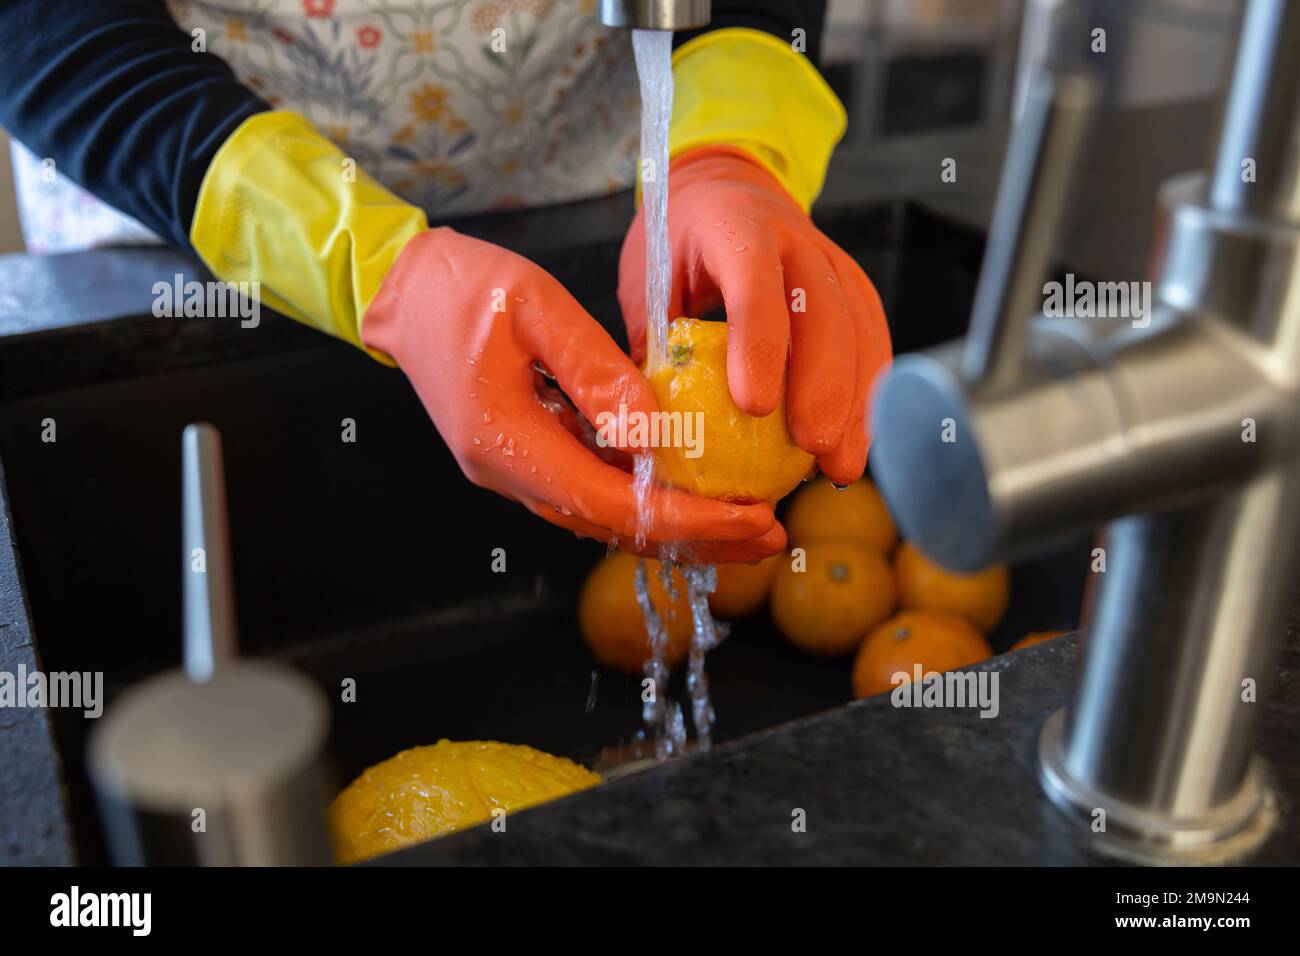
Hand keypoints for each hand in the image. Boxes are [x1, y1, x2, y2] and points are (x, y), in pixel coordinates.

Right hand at [362, 227, 786, 561]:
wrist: (400, 294)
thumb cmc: (464, 288)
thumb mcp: (535, 306)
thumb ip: (595, 370)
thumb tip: (657, 432)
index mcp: (508, 442)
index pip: (612, 503)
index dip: (687, 519)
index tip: (750, 518)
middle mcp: (510, 474)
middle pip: (615, 528)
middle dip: (697, 539)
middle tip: (771, 535)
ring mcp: (515, 473)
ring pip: (607, 520)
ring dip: (678, 527)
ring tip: (747, 524)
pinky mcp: (525, 459)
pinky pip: (594, 493)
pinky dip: (648, 502)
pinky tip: (693, 493)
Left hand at [619, 145, 891, 484]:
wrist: (725, 189)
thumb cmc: (678, 244)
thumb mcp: (648, 282)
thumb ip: (652, 347)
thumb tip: (648, 430)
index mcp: (734, 228)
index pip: (754, 283)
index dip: (758, 345)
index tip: (755, 406)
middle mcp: (794, 239)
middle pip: (824, 312)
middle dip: (824, 387)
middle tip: (812, 448)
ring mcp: (832, 261)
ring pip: (860, 329)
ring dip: (856, 403)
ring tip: (840, 465)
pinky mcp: (853, 287)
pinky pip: (873, 340)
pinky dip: (868, 394)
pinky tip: (856, 441)